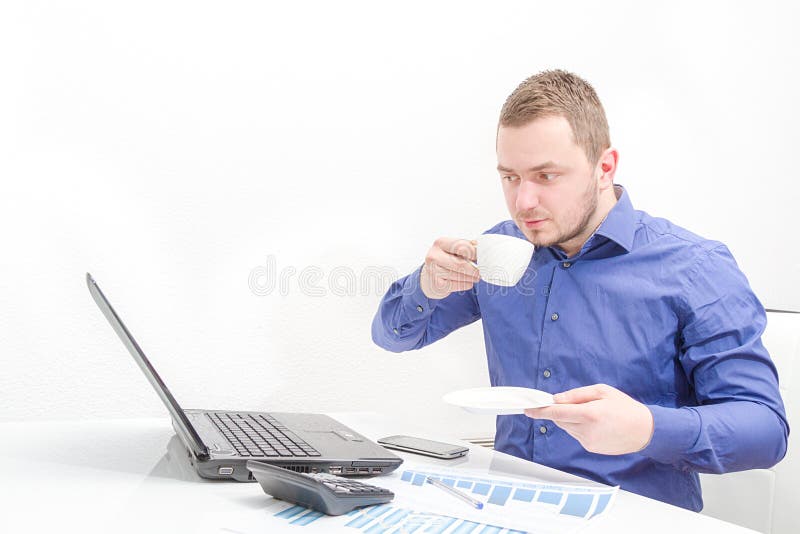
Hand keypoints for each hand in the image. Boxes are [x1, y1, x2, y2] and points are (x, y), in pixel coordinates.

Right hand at [420, 237, 479, 298]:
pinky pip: (458, 285)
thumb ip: (467, 246)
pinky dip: (466, 284)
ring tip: (476, 277)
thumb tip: (481, 245)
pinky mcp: (436, 285)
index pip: (462, 247)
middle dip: (475, 269)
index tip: (485, 258)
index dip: (476, 253)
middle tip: (484, 271)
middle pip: (461, 264)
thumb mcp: (453, 249)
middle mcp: (433, 256)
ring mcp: (433, 271)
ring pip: (461, 276)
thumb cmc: (445, 260)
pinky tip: (467, 282)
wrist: (429, 278)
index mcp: (440, 243)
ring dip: (472, 277)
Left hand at [525, 384, 653, 454]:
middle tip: (574, 404)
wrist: (644, 431)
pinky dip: (579, 427)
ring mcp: (588, 441)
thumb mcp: (602, 391)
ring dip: (571, 419)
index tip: (528, 409)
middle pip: (560, 420)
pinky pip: (576, 435)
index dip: (540, 411)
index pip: (557, 413)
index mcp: (589, 414)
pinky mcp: (591, 448)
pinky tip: (596, 424)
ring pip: (567, 428)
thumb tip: (557, 399)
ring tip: (592, 414)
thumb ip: (577, 395)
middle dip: (560, 411)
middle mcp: (586, 430)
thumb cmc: (625, 407)